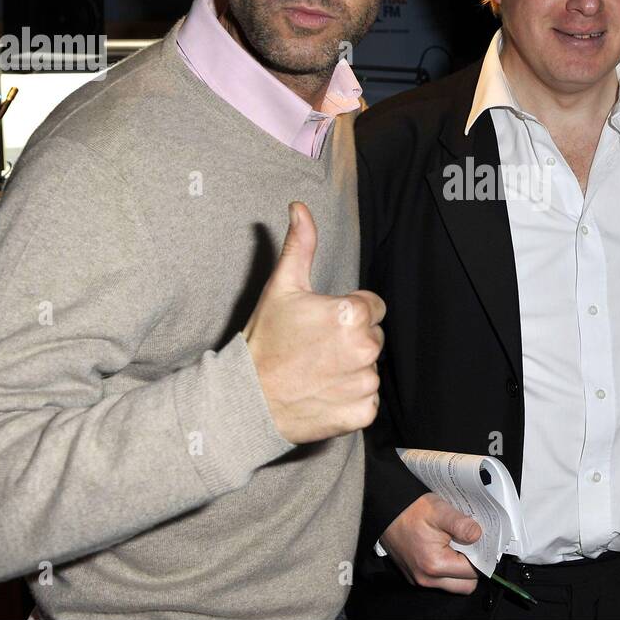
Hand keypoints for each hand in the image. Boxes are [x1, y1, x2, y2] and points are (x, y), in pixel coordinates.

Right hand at [243, 202, 384, 443]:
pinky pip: (367, 400)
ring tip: (316, 371)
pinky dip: (350, 399)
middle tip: (315, 349)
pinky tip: (322, 393)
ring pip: (370, 368)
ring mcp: (364, 383)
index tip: (320, 325)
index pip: (372, 306)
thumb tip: (300, 207)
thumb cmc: (265, 342)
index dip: (346, 313)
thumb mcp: (281, 287)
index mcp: (351, 314)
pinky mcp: (362, 412)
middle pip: (373, 337)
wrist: (247, 399)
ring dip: (351, 370)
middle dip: (350, 340)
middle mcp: (365, 348)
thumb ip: (300, 245)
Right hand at [380, 493, 482, 594]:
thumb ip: (462, 525)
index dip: (481, 556)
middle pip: (465, 585)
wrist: (387, 510)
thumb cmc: (411, 510)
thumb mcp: (440, 511)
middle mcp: (426, 578)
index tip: (481, 542)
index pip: (473, 572)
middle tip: (471, 547)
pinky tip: (445, 549)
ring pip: (453, 585)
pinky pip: (439, 580)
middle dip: (473, 568)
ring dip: (459, 569)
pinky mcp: (414, 576)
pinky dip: (447, 569)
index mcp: (435, 565)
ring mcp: (419, 580)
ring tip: (457, 546)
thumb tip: (479, 536)